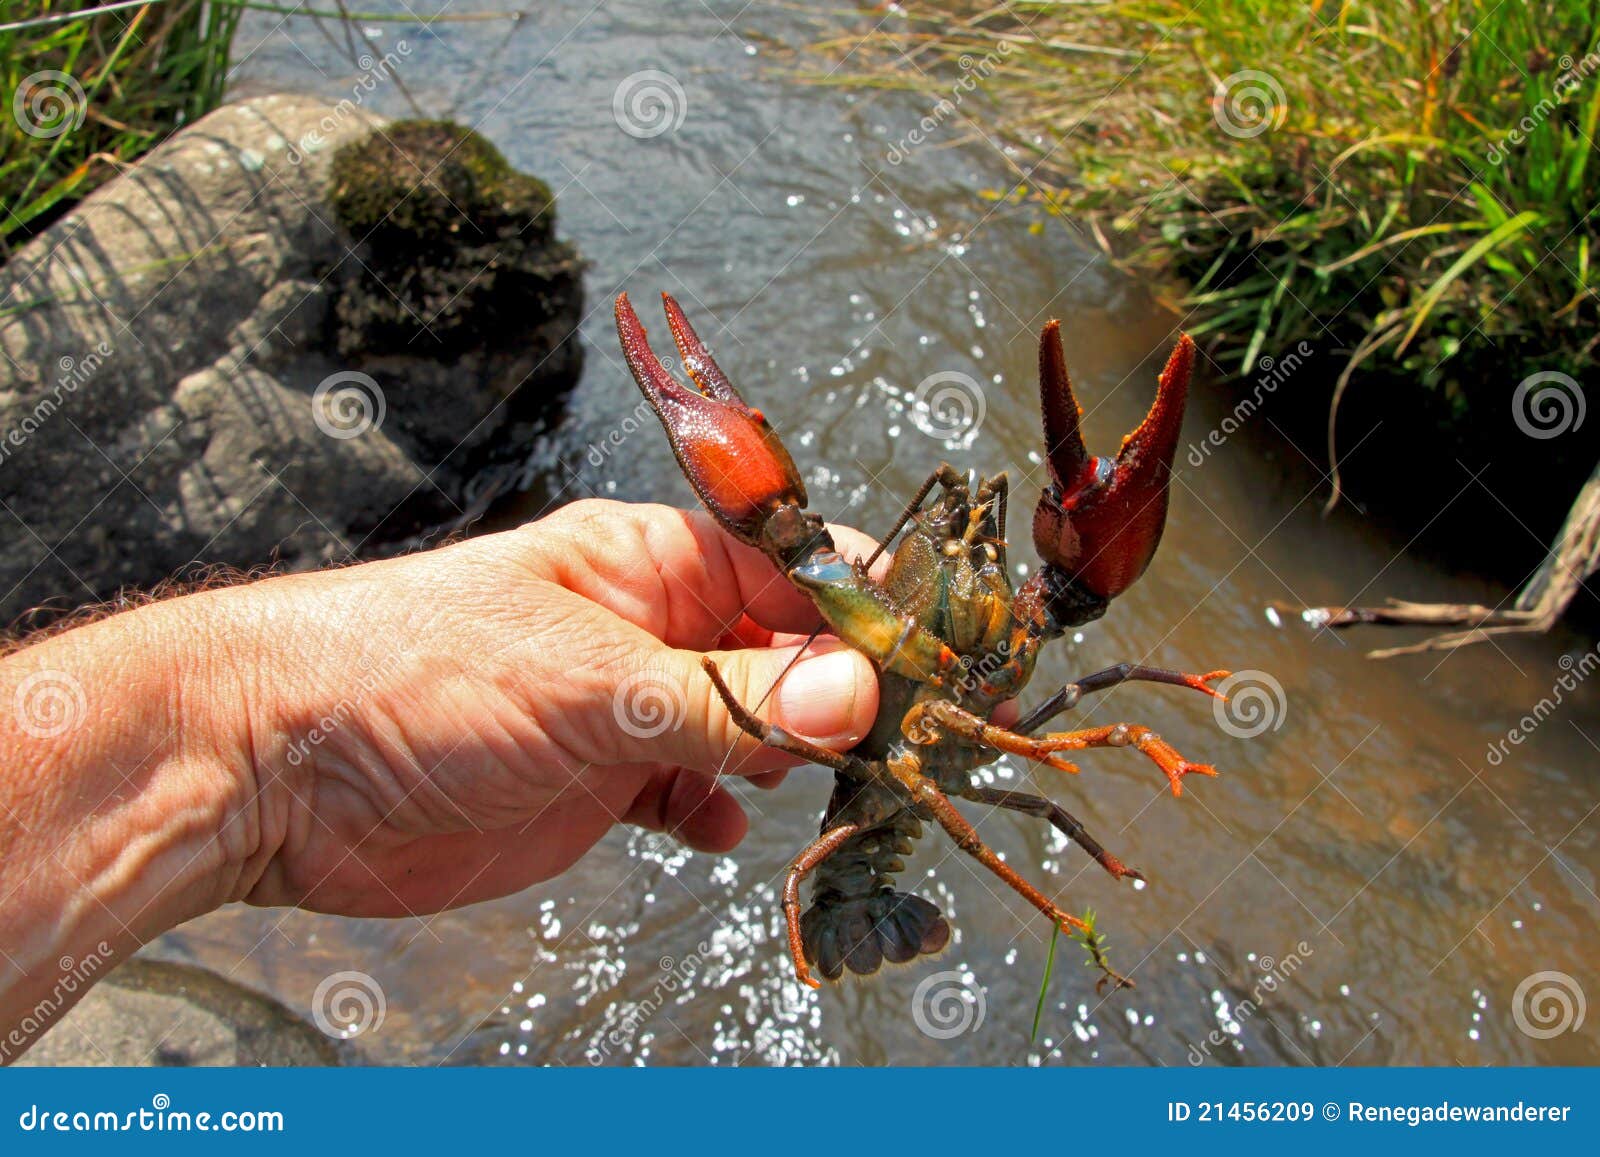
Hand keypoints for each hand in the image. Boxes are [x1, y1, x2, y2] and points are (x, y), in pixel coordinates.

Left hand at [226, 500, 882, 915]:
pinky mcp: (598, 782)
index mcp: (653, 560)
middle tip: (913, 745)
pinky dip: (718, 811)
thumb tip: (857, 694)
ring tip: (832, 788)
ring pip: (751, 727)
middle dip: (848, 695)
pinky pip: (691, 790)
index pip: (795, 569)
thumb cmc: (414, 673)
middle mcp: (652, 627)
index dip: (873, 611)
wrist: (278, 769)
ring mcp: (627, 708)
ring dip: (795, 757)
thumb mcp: (588, 679)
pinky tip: (719, 828)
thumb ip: (728, 694)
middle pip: (788, 653)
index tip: (944, 660)